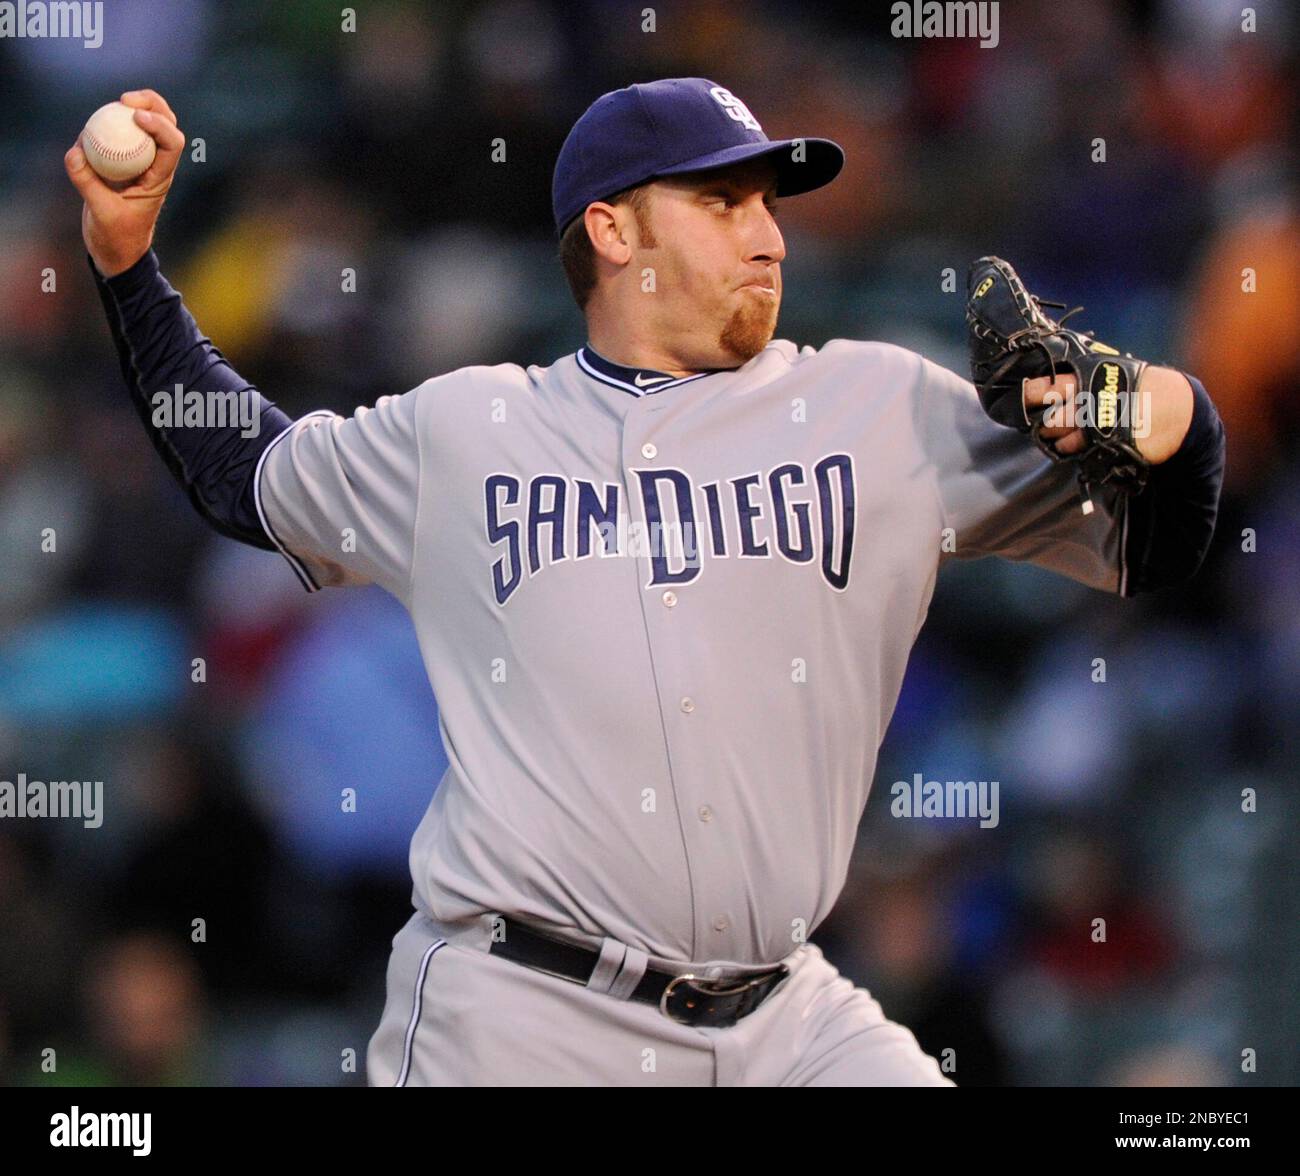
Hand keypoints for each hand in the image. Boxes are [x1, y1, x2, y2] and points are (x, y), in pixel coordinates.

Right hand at [64, 89, 185, 277]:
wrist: (115, 249)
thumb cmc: (116, 236)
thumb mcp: (101, 212)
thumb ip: (87, 182)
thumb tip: (74, 152)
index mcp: (160, 178)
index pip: (173, 144)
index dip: (160, 124)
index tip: (136, 116)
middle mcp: (154, 165)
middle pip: (166, 123)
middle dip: (151, 104)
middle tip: (125, 100)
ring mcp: (139, 160)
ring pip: (146, 124)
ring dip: (134, 106)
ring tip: (114, 104)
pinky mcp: (121, 160)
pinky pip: (120, 132)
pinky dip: (110, 122)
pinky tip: (93, 125)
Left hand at [1024, 367, 1194, 465]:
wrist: (1177, 409)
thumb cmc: (1139, 386)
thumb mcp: (1111, 371)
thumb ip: (1081, 376)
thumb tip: (1047, 378)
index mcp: (1087, 379)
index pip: (1046, 387)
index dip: (1030, 395)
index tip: (1022, 398)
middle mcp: (1088, 403)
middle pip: (1048, 420)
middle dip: (1043, 424)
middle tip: (1045, 424)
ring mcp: (1098, 427)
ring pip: (1060, 441)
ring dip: (1058, 441)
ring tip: (1065, 436)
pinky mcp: (1107, 448)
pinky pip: (1079, 456)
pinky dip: (1076, 453)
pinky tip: (1083, 446)